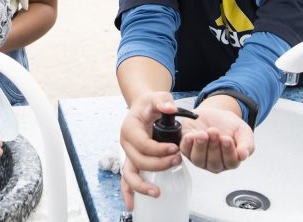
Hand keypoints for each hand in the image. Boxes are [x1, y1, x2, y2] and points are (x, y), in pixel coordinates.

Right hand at [119, 91, 181, 208]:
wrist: (143, 108)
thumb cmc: (149, 104)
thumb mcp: (157, 97)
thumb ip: (164, 101)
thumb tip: (170, 109)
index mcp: (129, 128)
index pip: (143, 144)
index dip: (159, 149)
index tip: (175, 148)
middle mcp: (125, 143)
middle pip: (139, 161)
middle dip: (158, 164)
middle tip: (177, 160)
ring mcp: (127, 154)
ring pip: (129, 174)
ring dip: (141, 185)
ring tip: (156, 192)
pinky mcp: (132, 161)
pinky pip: (127, 180)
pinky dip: (128, 193)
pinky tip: (132, 205)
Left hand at [179, 99, 253, 173]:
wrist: (215, 113)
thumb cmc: (229, 125)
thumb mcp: (243, 131)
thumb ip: (247, 144)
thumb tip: (243, 155)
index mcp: (230, 160)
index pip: (230, 162)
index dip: (228, 152)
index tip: (227, 139)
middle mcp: (214, 163)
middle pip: (214, 163)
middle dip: (214, 147)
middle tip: (214, 131)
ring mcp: (200, 157)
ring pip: (198, 159)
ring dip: (201, 146)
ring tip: (203, 133)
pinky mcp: (187, 149)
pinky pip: (185, 150)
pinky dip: (188, 143)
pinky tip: (191, 135)